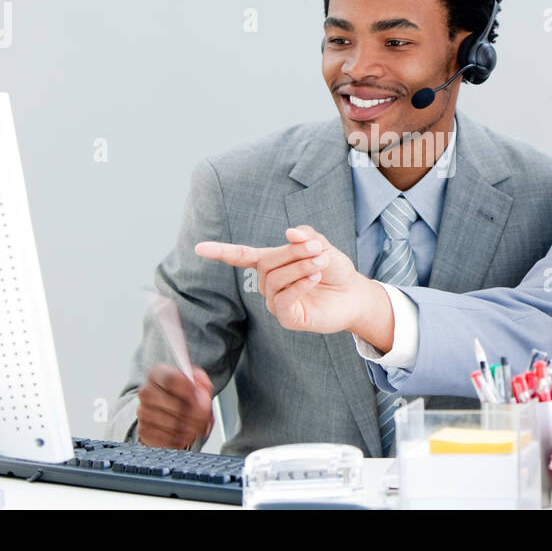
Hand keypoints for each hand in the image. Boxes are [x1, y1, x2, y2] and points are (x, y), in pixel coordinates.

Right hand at [135, 363, 213, 448]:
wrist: (167, 409)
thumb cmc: (181, 394)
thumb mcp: (196, 382)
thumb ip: (203, 384)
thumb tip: (202, 396)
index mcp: (158, 373)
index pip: (171, 380)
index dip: (189, 391)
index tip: (201, 398)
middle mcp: (146, 391)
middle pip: (174, 405)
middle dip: (195, 414)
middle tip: (205, 417)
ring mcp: (143, 412)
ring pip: (172, 424)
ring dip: (190, 429)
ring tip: (198, 427)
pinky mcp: (143, 430)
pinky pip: (166, 438)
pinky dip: (181, 440)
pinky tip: (186, 435)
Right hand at [195, 225, 393, 349]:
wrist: (352, 294)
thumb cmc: (334, 269)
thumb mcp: (322, 246)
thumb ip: (306, 237)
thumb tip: (290, 232)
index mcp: (272, 263)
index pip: (241, 256)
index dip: (221, 252)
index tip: (199, 248)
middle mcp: (269, 283)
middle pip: (267, 263)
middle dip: (293, 253)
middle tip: (318, 249)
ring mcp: (275, 301)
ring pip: (275, 279)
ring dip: (300, 267)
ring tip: (321, 263)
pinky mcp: (286, 317)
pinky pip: (282, 300)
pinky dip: (298, 286)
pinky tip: (314, 279)